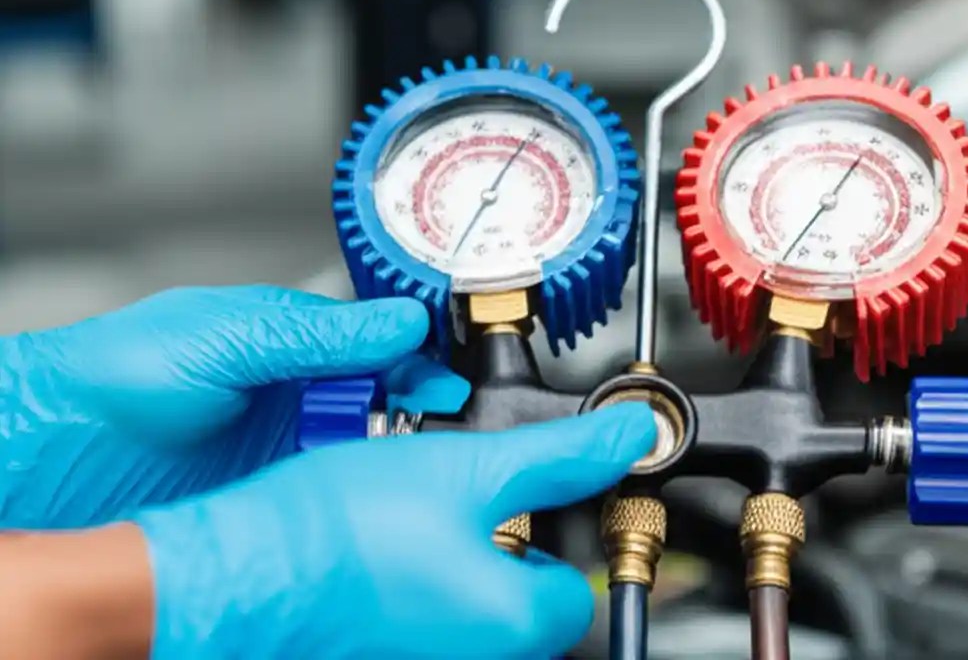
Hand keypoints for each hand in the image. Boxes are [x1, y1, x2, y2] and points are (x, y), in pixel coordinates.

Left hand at [0, 285, 467, 529]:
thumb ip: (317, 335)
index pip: (378, 343)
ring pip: (364, 443)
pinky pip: (333, 485)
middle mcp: (295, 387)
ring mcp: (285, 439)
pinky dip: (360, 488)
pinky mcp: (272, 486)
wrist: (54, 445)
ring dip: (395, 451)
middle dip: (421, 409)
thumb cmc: (121, 372)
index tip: (452, 382)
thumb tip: (399, 321)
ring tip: (419, 463)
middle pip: (382, 397)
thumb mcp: (230, 339)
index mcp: (291, 337)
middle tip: (449, 426)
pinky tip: (375, 492)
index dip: (420, 361)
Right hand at [136, 403, 655, 658]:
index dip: (552, 528)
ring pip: (467, 609)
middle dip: (498, 547)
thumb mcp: (466, 467)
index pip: (575, 586)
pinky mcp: (381, 654)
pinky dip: (411, 589)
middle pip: (521, 600)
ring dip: (450, 564)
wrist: (230, 570)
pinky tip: (376, 556)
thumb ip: (559, 457)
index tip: (520, 494)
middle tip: (451, 503)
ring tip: (406, 524)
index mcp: (516, 623)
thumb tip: (627, 439)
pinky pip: (421, 622)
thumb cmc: (333, 530)